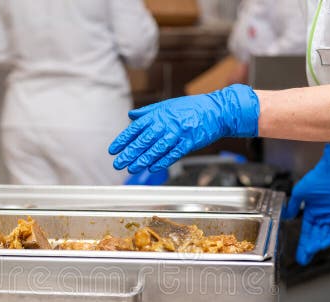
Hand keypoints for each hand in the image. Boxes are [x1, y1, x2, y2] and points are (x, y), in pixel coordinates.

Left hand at [109, 84, 259, 174]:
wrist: (216, 110)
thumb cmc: (191, 108)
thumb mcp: (168, 105)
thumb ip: (148, 112)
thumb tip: (131, 115)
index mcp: (159, 114)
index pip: (136, 128)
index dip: (123, 140)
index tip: (113, 150)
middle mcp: (167, 123)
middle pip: (144, 140)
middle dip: (129, 153)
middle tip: (118, 163)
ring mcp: (178, 133)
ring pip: (157, 148)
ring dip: (143, 160)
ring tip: (131, 169)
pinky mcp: (189, 142)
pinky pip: (173, 153)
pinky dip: (162, 161)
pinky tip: (152, 168)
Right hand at [283, 144, 329, 265]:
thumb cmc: (316, 178)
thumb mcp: (299, 192)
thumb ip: (294, 205)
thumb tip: (288, 215)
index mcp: (312, 212)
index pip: (307, 232)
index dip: (303, 244)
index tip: (299, 256)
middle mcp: (322, 217)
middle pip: (314, 237)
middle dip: (309, 249)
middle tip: (303, 260)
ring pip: (323, 235)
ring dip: (317, 244)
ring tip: (310, 252)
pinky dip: (328, 237)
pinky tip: (321, 245)